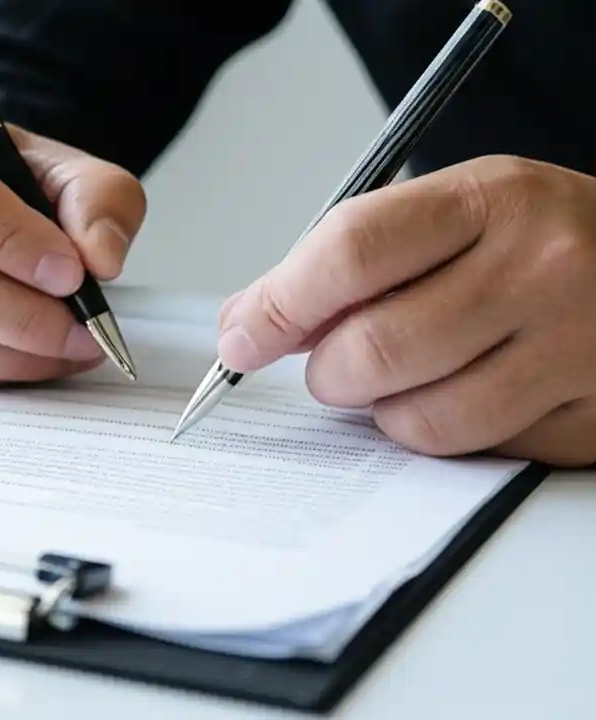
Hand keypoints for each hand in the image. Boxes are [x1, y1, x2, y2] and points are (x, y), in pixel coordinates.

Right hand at [0, 108, 145, 387]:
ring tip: (67, 347)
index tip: (71, 273)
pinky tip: (28, 359)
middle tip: (81, 327)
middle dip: (16, 314)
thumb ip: (97, 199)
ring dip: (7, 354)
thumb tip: (101, 258)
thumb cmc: (2, 183)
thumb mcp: (62, 169)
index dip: (8, 238)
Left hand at [217, 155, 595, 467]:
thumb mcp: (453, 212)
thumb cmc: (536, 239)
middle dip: (327, 371)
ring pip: (418, 418)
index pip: (351, 252)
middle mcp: (543, 268)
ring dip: (383, 410)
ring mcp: (576, 349)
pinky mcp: (590, 417)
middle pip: (374, 349)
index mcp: (493, 200)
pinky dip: (443, 434)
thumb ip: (349, 259)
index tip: (243, 336)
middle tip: (334, 364)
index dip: (279, 304)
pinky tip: (466, 392)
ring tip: (404, 377)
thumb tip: (248, 321)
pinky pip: (474, 452)